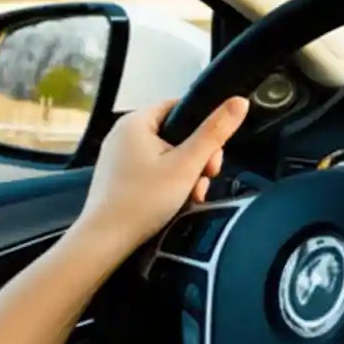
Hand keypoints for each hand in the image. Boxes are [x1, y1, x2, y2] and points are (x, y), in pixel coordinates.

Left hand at [72, 97, 248, 253]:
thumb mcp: (187, 165)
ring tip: (192, 196)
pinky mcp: (119, 177)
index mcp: (136, 121)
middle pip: (176, 134)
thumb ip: (214, 133)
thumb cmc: (143, 200)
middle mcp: (124, 134)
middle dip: (197, 158)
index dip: (203, 125)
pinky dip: (169, 183)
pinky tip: (178, 202)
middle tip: (206, 178)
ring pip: (167, 156)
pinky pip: (153, 170)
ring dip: (187, 174)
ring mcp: (119, 156)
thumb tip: (239, 102)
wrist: (104, 241)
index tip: (214, 151)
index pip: (180, 107)